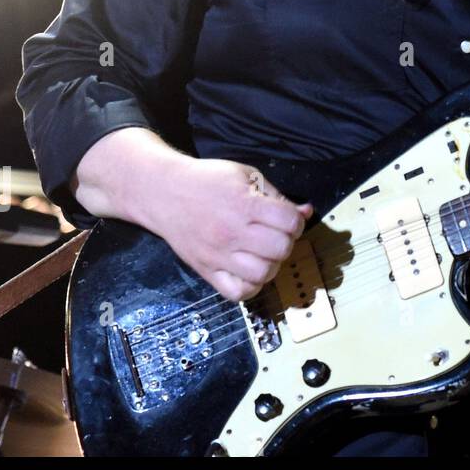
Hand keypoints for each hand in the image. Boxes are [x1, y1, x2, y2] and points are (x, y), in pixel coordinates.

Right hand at [147, 158, 312, 301]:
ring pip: (263, 274)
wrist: (164, 192)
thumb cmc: (207, 180)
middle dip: (287, 241)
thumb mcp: (245, 175)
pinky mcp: (206, 271)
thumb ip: (277, 196)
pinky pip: (237, 293)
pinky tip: (251, 271)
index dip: (296, 220)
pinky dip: (251, 286)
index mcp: (244, 204)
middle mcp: (231, 232)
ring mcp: (217, 255)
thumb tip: (305, 212)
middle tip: (277, 235)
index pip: (289, 221)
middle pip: (280, 248)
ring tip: (264, 253)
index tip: (288, 219)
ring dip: (272, 264)